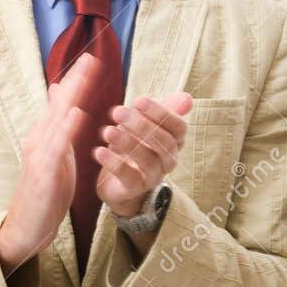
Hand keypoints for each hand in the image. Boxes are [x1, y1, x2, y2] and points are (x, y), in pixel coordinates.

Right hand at [0, 52, 95, 270]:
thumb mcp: (55, 155)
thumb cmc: (45, 191)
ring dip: (71, 95)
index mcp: (45, 135)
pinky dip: (66, 128)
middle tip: (91, 58)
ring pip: (57, 119)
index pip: (63, 103)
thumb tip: (62, 99)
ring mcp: (40, 154)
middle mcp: (40, 139)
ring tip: (84, 76)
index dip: (76, 82)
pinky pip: (56, 146)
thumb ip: (58, 127)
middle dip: (75, 81)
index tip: (92, 60)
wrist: (27, 226)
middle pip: (59, 104)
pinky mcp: (44, 172)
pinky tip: (76, 113)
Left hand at [95, 93, 192, 217]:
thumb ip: (163, 108)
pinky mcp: (135, 188)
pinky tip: (100, 151)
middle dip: (142, 126)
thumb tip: (187, 98)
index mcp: (175, 141)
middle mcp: (168, 160)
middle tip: (118, 112)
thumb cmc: (135, 144)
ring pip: (148, 161)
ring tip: (107, 131)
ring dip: (127, 143)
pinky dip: (114, 163)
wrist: (118, 180)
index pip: (178, 127)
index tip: (139, 101)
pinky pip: (128, 177)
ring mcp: (153, 176)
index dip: (161, 113)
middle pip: (165, 143)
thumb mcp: (147, 123)